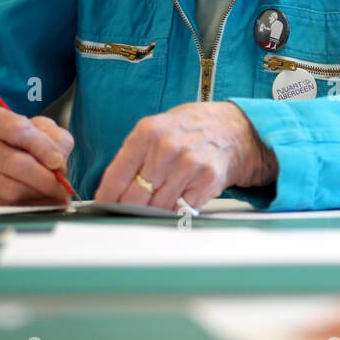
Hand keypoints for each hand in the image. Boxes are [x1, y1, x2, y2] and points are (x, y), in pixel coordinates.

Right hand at [0, 106, 74, 204]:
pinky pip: (3, 205)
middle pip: (13, 163)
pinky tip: (41, 202)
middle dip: (44, 178)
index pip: (17, 130)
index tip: (58, 162)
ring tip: (55, 195)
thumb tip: (59, 166)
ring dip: (38, 194)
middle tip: (62, 188)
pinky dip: (28, 205)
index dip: (42, 147)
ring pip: (8, 188)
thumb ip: (55, 141)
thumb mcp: (42, 130)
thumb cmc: (22, 140)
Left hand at [94, 101, 275, 210]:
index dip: (106, 198)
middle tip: (128, 211)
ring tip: (159, 201)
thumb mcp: (159, 128)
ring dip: (154, 210)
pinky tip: (180, 197)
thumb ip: (135, 154)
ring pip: (157, 207)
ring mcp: (189, 165)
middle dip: (128, 208)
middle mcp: (167, 148)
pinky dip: (177, 210)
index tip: (103, 208)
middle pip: (133, 197)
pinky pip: (181, 209)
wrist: (236, 128)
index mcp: (148, 132)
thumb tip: (112, 190)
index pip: (116, 177)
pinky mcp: (207, 181)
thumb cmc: (193, 129)